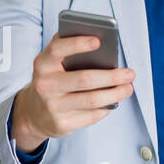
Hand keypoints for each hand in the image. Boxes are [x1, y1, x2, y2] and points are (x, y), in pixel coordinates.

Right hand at [10, 33, 134, 150]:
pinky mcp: (62, 124)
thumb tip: (98, 38)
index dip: (77, 44)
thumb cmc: (51, 81)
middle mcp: (45, 85)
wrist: (34, 112)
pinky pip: (91, 116)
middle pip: (84, 79)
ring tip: (128, 88)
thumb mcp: (51, 63)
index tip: (99, 41)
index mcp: (42, 64)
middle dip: (111, 76)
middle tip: (129, 73)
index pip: (57, 50)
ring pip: (92, 100)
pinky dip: (106, 108)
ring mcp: (53, 106)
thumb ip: (67, 50)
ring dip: (115, 94)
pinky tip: (114, 102)